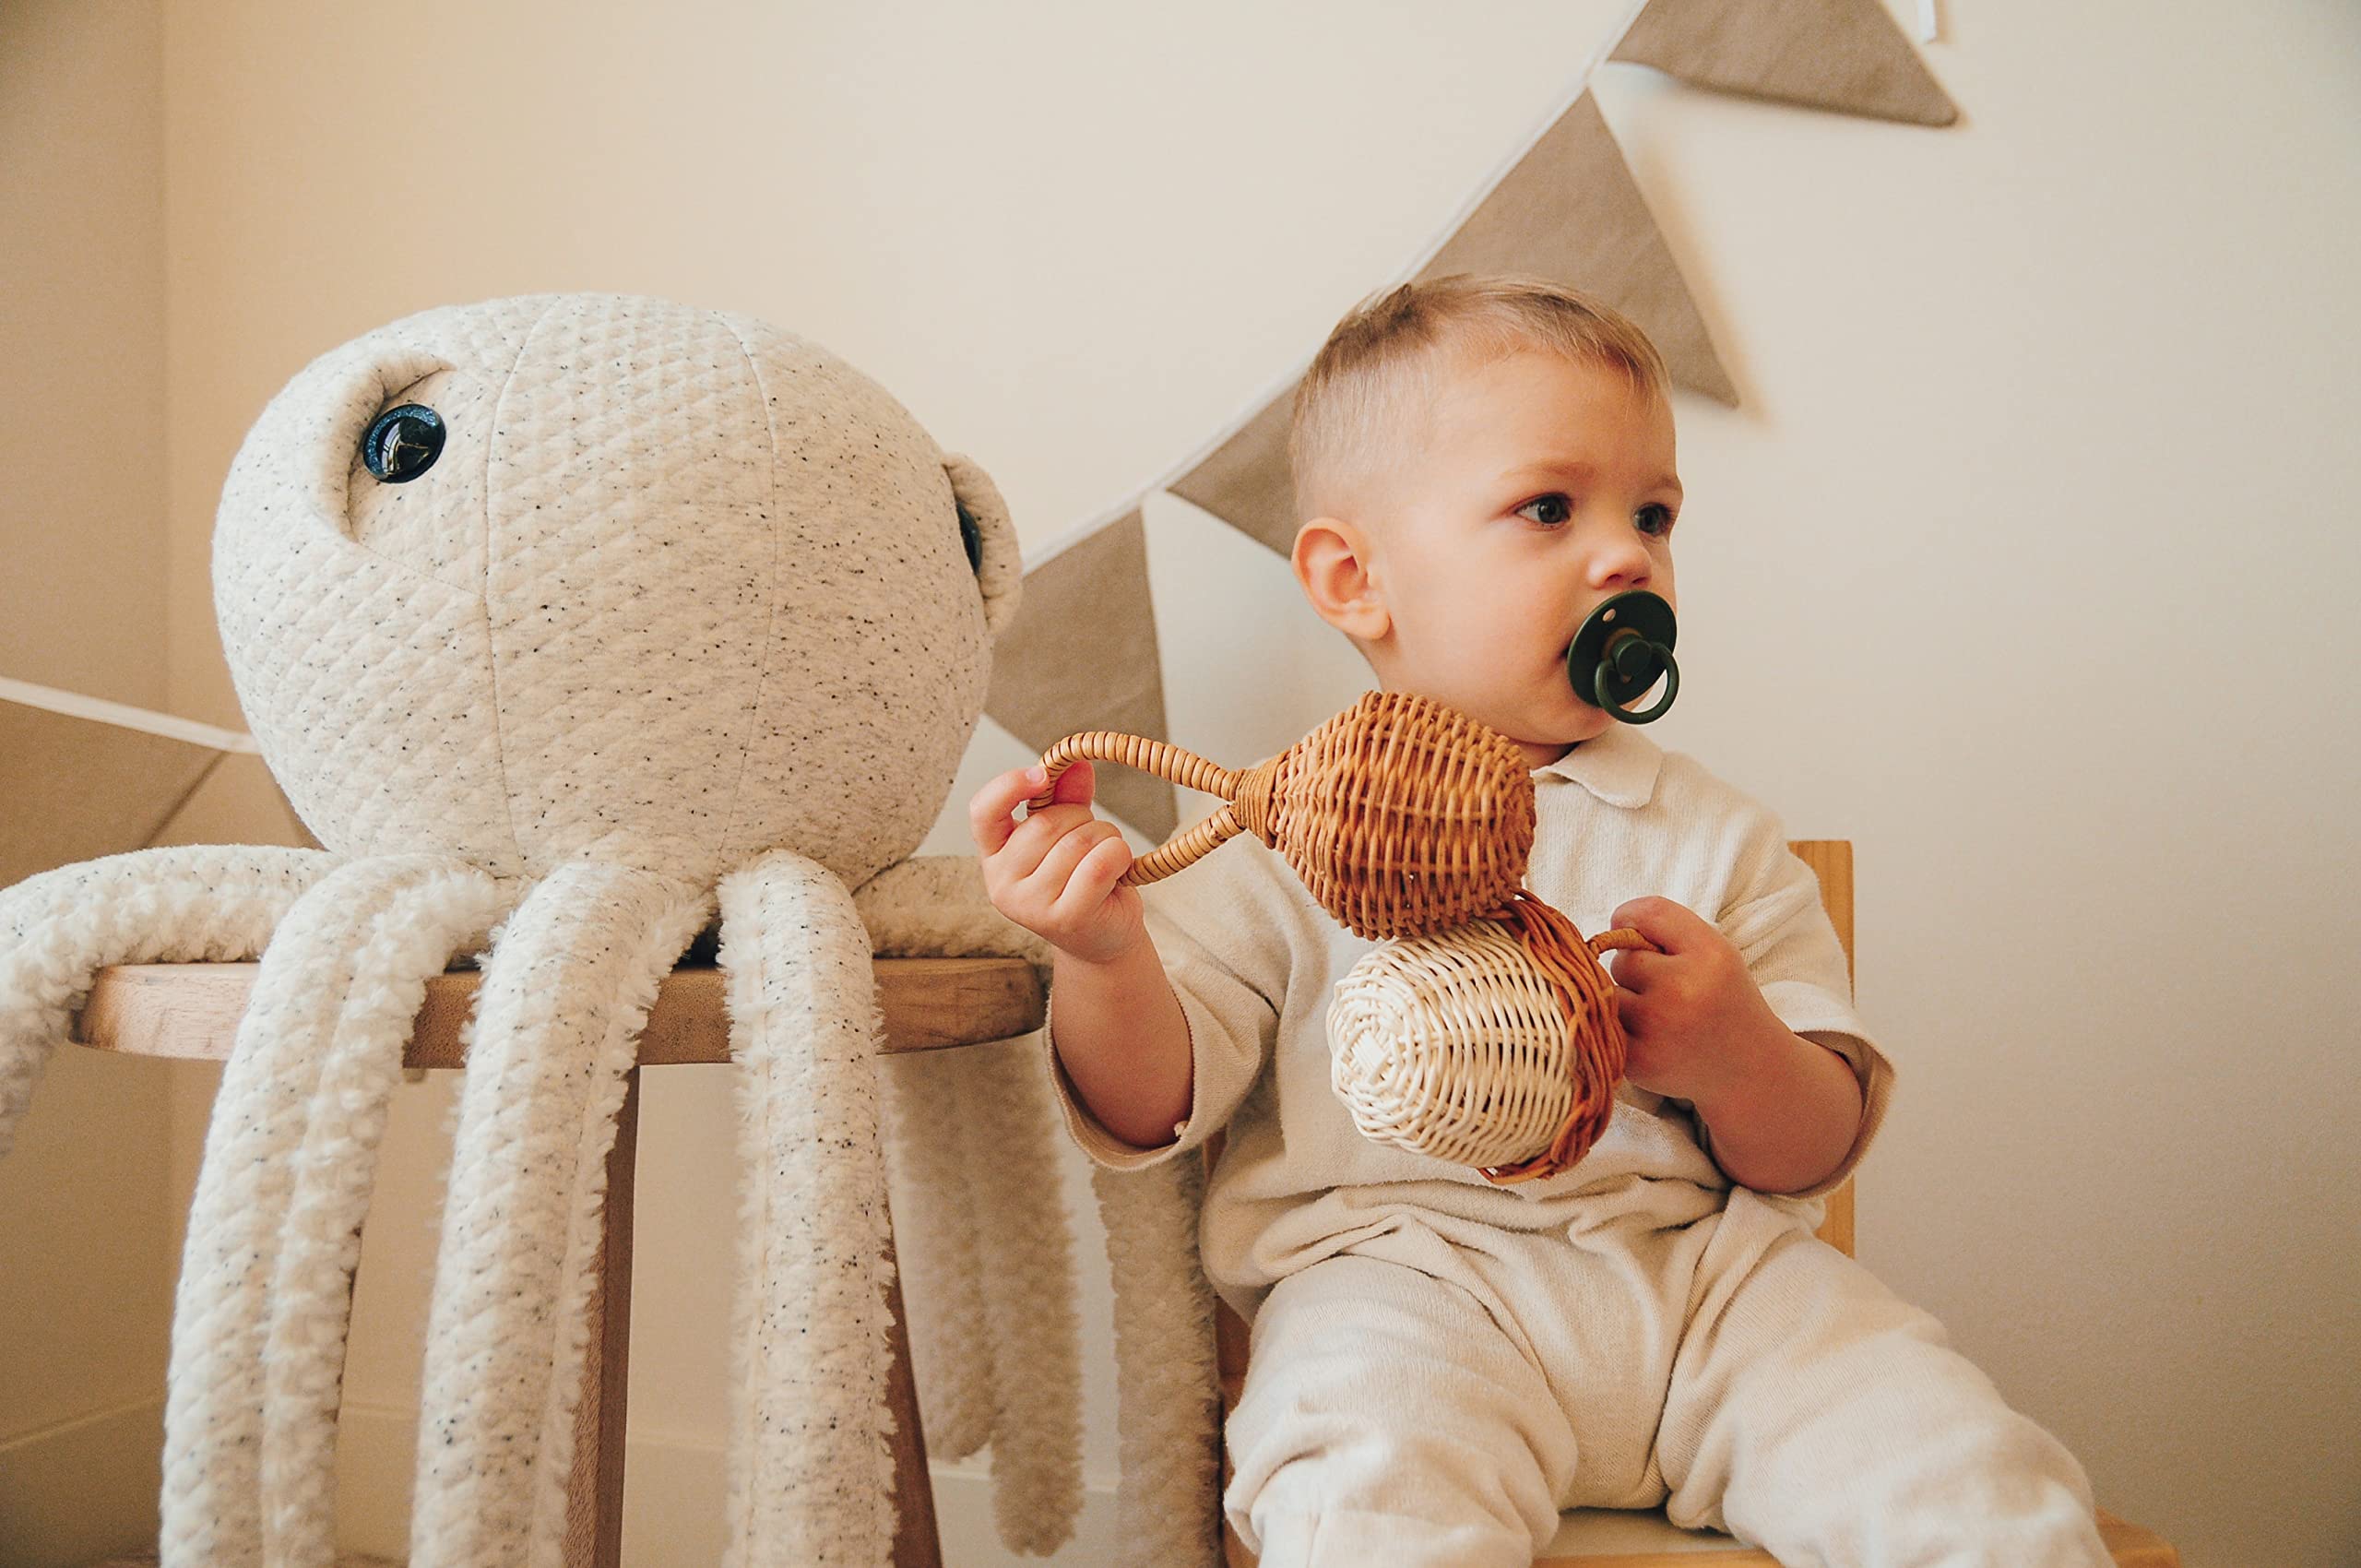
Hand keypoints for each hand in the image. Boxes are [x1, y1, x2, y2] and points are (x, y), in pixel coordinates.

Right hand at [969, 759, 1143, 965]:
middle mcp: (1001, 882)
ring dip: (1107, 839)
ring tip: (1107, 858)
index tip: (1040, 776)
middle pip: (1046, 823)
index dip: (1008, 786)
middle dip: (1084, 818)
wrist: (1104, 936)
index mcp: (994, 854)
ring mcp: (1030, 905)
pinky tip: (1119, 869)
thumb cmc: (1082, 879)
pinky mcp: (1064, 919)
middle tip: (1097, 838)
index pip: (983, 812)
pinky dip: (1118, 856)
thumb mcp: (1070, 831)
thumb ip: (1067, 796)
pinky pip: (1097, 866)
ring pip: (1077, 842)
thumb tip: (1076, 763)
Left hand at [1603, 896, 1789, 1107]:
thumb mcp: (1713, 951)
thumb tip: (1609, 928)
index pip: (1648, 913)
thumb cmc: (1721, 999)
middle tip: (1668, 990)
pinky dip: (1620, 1029)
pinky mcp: (1640, 1061)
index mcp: (1709, 954)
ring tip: (1660, 1015)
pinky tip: (1650, 1037)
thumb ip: (1664, 927)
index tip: (1629, 929)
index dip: (1629, 917)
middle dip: (1636, 970)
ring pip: (1609, 992)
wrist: (1748, 1067)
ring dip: (1624, 1000)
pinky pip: (1605, 1025)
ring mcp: (1659, 1028)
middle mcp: (1684, 989)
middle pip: (1623, 959)